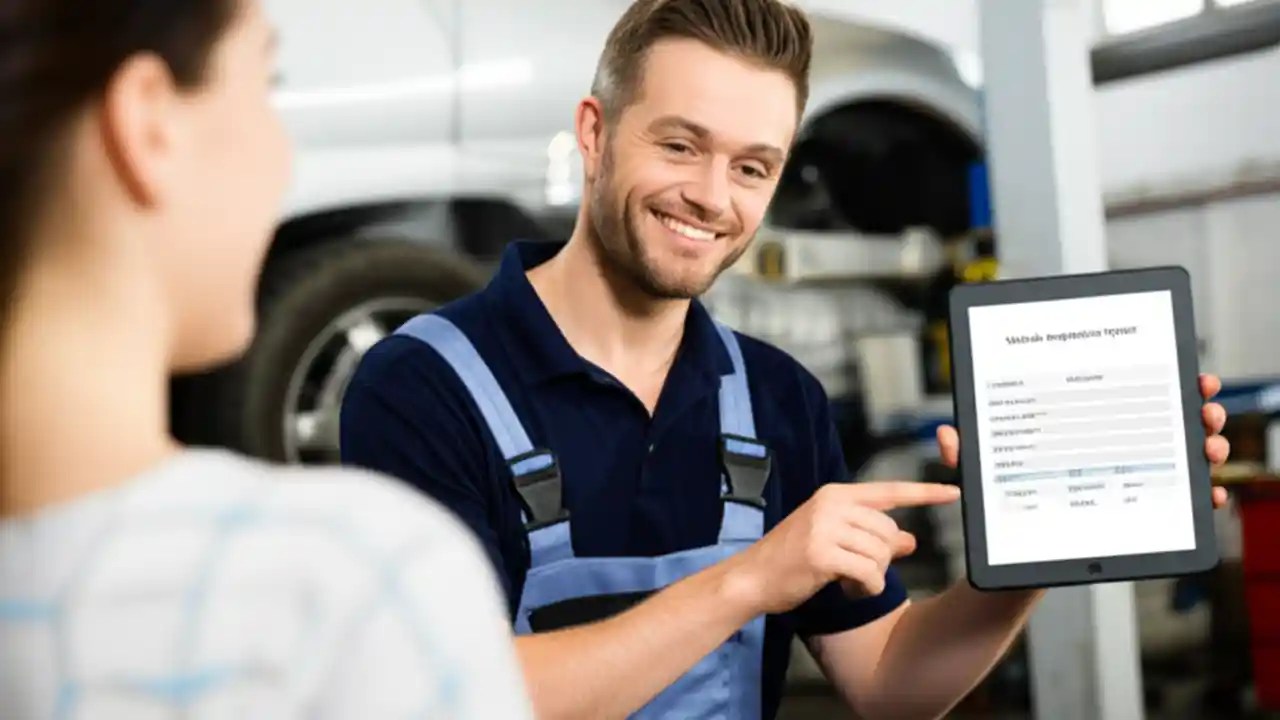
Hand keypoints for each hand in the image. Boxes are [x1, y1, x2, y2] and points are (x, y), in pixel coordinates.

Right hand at [728, 482, 960, 614]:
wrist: (753, 577)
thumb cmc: (793, 559)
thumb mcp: (834, 539)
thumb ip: (873, 537)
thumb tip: (910, 541)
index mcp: (835, 495)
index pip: (889, 491)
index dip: (924, 493)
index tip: (953, 491)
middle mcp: (831, 505)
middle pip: (889, 531)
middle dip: (881, 557)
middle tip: (856, 570)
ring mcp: (824, 528)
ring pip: (881, 554)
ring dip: (872, 576)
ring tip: (846, 580)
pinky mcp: (822, 554)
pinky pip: (869, 573)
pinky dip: (866, 587)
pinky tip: (846, 588)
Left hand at [934, 373, 1231, 508]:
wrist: (1013, 562)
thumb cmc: (1000, 507)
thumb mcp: (982, 476)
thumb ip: (965, 454)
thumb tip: (947, 434)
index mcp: (1079, 424)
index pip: (1126, 391)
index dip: (1164, 379)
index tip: (1186, 377)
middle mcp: (1111, 446)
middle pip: (1166, 417)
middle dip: (1196, 409)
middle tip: (1204, 411)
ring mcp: (1128, 477)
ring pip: (1180, 454)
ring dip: (1205, 447)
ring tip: (1208, 448)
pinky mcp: (1135, 511)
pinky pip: (1177, 502)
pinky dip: (1199, 497)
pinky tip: (1208, 496)